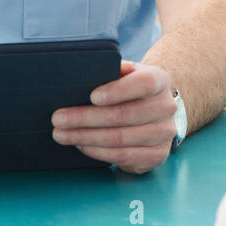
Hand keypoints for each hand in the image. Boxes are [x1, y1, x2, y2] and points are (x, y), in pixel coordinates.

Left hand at [51, 60, 176, 174]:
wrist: (157, 112)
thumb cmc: (133, 90)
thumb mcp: (128, 73)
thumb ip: (111, 70)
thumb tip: (80, 72)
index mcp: (160, 80)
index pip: (144, 83)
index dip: (118, 91)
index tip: (92, 97)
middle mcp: (166, 107)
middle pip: (124, 115)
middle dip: (86, 118)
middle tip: (58, 119)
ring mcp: (164, 133)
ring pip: (120, 138)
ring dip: (86, 137)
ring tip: (62, 134)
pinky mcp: (157, 155)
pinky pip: (122, 156)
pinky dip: (97, 151)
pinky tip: (81, 145)